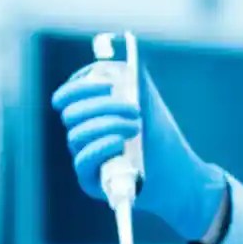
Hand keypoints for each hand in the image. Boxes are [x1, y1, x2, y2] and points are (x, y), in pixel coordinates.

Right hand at [50, 61, 226, 240]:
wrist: (177, 174)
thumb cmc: (159, 137)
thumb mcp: (149, 104)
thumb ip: (135, 81)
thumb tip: (123, 62)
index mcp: (88, 113)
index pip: (66, 97)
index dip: (78, 87)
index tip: (107, 84)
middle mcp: (81, 135)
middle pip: (71, 114)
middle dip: (102, 105)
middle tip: (134, 108)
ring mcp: (84, 158)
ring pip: (76, 135)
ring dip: (107, 124)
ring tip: (137, 126)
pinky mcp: (91, 181)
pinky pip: (83, 161)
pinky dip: (100, 147)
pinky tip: (120, 143)